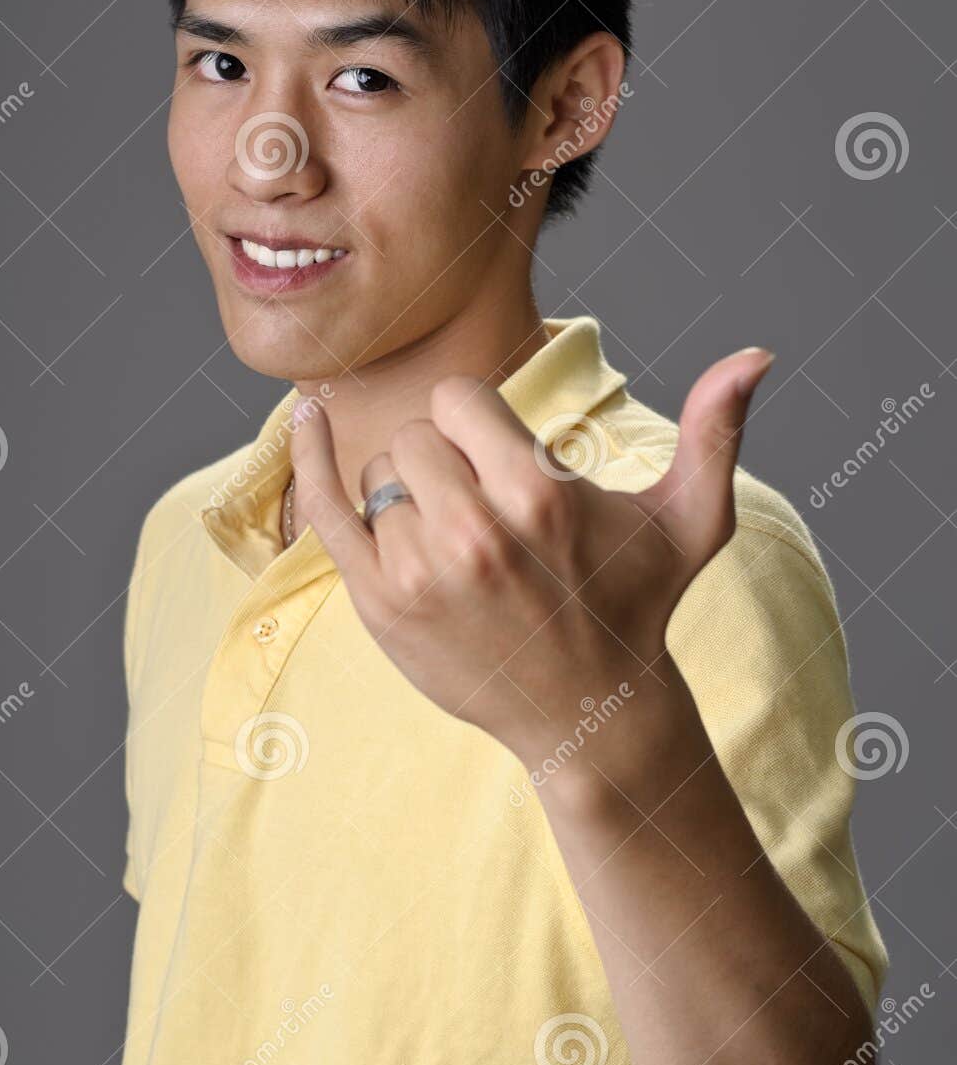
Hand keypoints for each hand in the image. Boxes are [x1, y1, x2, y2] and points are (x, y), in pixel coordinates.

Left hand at [291, 348, 774, 773]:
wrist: (588, 711)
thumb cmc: (635, 605)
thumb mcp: (691, 521)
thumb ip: (717, 431)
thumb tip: (758, 353)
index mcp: (538, 494)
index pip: (461, 399)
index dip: (478, 422)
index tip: (498, 457)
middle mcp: (474, 532)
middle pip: (416, 435)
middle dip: (445, 458)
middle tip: (479, 505)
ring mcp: (420, 572)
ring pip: (379, 473)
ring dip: (408, 491)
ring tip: (451, 536)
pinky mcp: (381, 605)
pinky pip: (326, 509)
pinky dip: (310, 459)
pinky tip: (306, 419)